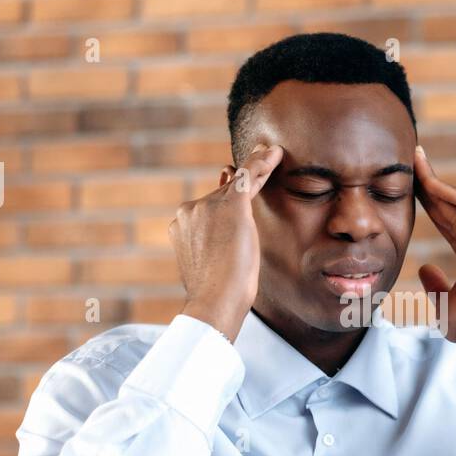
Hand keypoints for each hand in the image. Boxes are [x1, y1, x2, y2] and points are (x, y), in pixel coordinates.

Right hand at [171, 143, 282, 340]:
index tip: (229, 176)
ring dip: (256, 169)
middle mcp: (190, 210)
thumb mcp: (209, 263)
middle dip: (241, 183)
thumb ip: (210, 243)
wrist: (215, 301)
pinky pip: (248, 178)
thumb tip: (218, 239)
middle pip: (222, 193)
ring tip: (272, 153)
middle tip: (263, 156)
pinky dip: (261, 164)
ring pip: (236, 186)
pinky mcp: (230, 207)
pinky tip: (274, 153)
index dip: (223, 191)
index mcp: (181, 224)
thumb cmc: (216, 292)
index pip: (209, 204)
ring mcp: (207, 206)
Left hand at [412, 145, 455, 385]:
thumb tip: (424, 270)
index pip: (450, 220)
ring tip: (417, 163)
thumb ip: (435, 285)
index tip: (414, 186)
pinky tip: (427, 180)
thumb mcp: (445, 302)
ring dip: (438, 181)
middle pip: (455, 203)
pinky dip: (447, 191)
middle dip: (432, 183)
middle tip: (413, 160)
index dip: (432, 202)